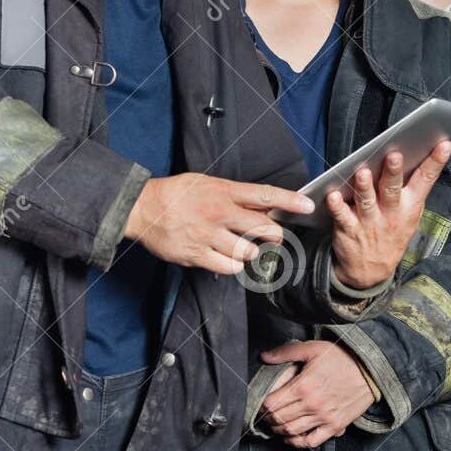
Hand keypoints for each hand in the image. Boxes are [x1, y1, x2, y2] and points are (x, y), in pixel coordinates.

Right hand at [124, 173, 312, 274]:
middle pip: (264, 228)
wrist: (143, 208)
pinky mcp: (197, 254)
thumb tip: (264, 203)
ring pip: (248, 252)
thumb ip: (235, 194)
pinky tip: (226, 257)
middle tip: (271, 237)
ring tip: (240, 246)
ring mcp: (208, 235)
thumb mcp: (208, 183)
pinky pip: (229, 267)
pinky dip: (233, 265)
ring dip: (250, 252)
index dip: (290, 201)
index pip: (264, 195)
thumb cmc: (177, 194)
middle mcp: (219, 213)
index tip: (307, 205)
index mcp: (223, 191)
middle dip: (274, 235)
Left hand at [258, 340, 375, 448]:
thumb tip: (264, 357)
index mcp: (303, 386)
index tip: (261, 403)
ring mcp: (324, 418)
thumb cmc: (342, 357)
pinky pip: (311, 442)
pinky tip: (291, 437)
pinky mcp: (335, 426)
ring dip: (279, 430)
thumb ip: (286, 352)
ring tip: (276, 424)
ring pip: (292, 432)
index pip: (272, 404)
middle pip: (279, 419)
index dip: (262, 405)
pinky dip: (297, 443)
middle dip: (268, 418)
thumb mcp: (313, 348)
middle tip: (266, 414)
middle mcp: (312, 405)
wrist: (370, 370)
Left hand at [327, 142, 450, 289]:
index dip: (435, 162)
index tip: (443, 145)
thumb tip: (413, 155)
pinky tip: (333, 196)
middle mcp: (391, 213)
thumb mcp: (409, 216)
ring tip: (363, 173)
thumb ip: (411, 189)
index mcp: (409, 206)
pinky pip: (342, 216)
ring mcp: (369, 222)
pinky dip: (337, 206)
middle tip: (394, 156)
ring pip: (367, 201)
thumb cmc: (391, 233)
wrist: (371, 272)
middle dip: (393, 172)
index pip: (425, 181)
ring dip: (365, 187)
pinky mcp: (348, 229)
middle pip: (392, 189)